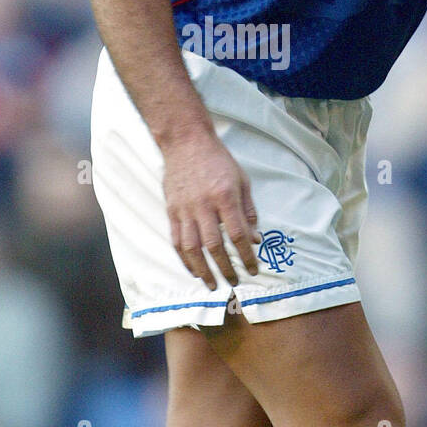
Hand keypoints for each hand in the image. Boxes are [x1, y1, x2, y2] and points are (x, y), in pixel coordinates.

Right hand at [162, 129, 261, 289]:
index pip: (237, 234)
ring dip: (202, 270)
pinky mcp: (171, 210)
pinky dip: (184, 259)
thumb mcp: (241, 180)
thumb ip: (248, 211)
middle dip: (225, 268)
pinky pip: (176, 240)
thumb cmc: (218, 161)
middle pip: (214, 246)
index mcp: (225, 197)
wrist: (186, 142)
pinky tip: (193, 269)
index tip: (253, 270)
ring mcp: (185, 209)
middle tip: (233, 283)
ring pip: (192, 248)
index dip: (246, 256)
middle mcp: (204, 205)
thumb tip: (255, 239)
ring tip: (211, 284)